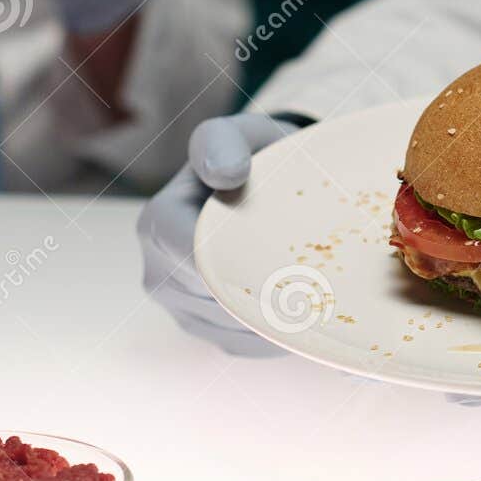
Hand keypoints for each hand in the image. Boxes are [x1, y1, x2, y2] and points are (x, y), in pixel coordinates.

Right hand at [138, 113, 304, 354]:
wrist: (256, 186)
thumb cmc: (251, 157)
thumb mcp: (240, 135)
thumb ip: (224, 142)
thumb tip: (225, 173)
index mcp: (158, 225)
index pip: (203, 262)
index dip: (249, 263)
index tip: (297, 253)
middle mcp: (157, 274)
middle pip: (223, 301)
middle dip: (272, 288)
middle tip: (323, 272)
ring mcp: (179, 309)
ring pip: (237, 329)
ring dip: (279, 312)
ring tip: (316, 283)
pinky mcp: (204, 331)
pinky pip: (246, 346)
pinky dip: (279, 330)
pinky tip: (301, 301)